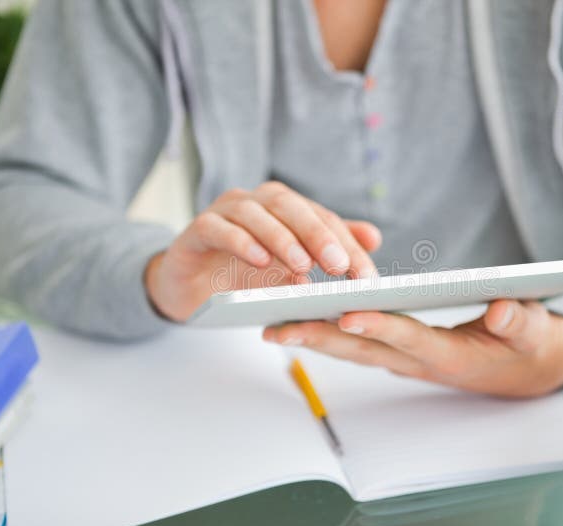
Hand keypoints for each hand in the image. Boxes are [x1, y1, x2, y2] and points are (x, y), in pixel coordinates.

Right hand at [145, 181, 381, 321]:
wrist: (189, 285)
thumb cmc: (245, 272)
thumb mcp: (291, 266)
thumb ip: (328, 249)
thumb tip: (373, 238)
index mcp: (283, 207)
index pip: (321, 217)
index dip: (347, 244)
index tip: (366, 276)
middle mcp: (255, 202)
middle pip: (289, 206)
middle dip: (318, 235)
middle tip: (339, 266)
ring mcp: (223, 212)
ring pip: (255, 213)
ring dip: (282, 239)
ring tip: (302, 267)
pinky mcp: (196, 231)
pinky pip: (218, 228)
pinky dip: (241, 242)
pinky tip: (259, 261)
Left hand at [263, 300, 562, 397]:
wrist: (522, 370)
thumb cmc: (526, 346)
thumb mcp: (533, 332)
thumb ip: (520, 323)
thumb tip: (503, 308)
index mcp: (450, 356)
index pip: (409, 340)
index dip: (379, 328)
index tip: (346, 315)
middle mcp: (418, 361)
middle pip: (363, 350)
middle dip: (319, 339)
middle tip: (276, 328)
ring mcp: (405, 358)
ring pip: (352, 349)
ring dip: (312, 339)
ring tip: (271, 325)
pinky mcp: (398, 350)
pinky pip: (357, 342)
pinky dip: (327, 332)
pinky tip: (299, 318)